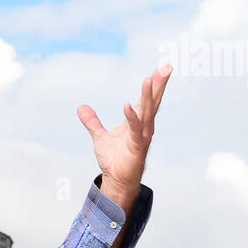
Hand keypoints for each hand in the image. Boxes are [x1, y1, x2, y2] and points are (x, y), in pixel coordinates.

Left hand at [76, 64, 170, 194]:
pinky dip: (132, 117)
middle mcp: (143, 127)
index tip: (160, 69)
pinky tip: (128, 105)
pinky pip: (135, 129)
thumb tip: (81, 107)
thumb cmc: (114, 160)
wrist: (116, 181)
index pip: (147, 100)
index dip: (153, 85)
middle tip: (166, 67)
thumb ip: (92, 122)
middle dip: (159, 85)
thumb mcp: (99, 136)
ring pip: (147, 112)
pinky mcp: (136, 147)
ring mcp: (142, 136)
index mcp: (137, 122)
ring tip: (150, 78)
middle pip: (152, 102)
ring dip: (149, 96)